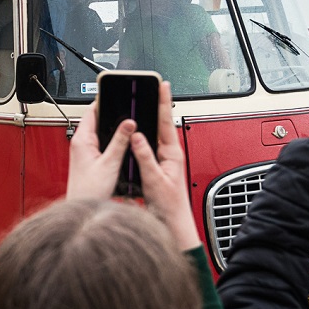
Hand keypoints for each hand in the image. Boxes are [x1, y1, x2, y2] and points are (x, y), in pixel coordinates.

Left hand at [65, 101, 135, 200]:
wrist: (82, 207)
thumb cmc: (88, 191)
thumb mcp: (110, 163)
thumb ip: (120, 141)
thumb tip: (128, 123)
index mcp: (82, 139)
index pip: (92, 110)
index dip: (105, 100)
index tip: (116, 94)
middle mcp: (80, 143)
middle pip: (97, 120)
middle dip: (111, 114)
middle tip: (126, 108)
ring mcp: (83, 151)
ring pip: (100, 132)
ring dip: (112, 128)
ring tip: (127, 124)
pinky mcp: (88, 159)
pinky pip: (101, 143)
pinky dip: (111, 140)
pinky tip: (121, 143)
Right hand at [131, 81, 199, 249]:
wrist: (172, 224)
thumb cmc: (169, 207)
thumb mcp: (154, 180)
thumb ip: (145, 157)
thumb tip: (137, 136)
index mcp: (172, 154)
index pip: (166, 121)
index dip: (163, 101)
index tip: (161, 84)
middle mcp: (169, 154)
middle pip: (160, 124)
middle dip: (155, 105)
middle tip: (150, 87)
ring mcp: (163, 160)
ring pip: (153, 135)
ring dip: (148, 120)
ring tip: (142, 104)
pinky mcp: (156, 167)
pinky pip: (147, 147)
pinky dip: (141, 137)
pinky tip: (135, 132)